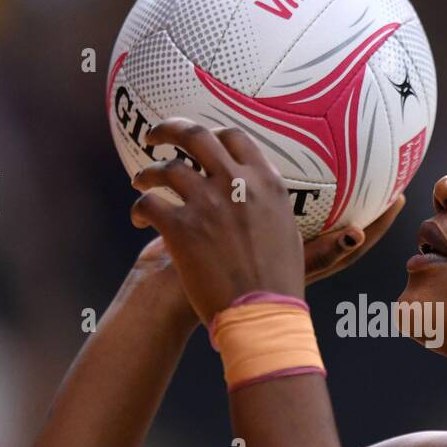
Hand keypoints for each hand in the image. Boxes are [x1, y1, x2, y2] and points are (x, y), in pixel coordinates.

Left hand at [130, 118, 406, 322]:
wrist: (260, 316)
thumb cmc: (278, 285)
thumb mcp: (294, 239)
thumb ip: (280, 212)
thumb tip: (307, 210)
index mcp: (267, 184)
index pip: (236, 138)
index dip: (213, 134)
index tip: (200, 140)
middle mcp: (238, 184)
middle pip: (196, 136)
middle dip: (170, 130)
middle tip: (157, 136)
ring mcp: (208, 203)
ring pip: (166, 168)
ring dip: (149, 172)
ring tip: (141, 181)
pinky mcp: (181, 227)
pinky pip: (150, 202)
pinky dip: (140, 207)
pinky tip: (139, 218)